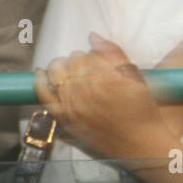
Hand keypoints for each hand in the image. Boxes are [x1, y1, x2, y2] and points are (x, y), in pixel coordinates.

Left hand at [35, 33, 171, 160]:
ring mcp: (73, 104)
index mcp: (107, 77)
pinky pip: (43, 94)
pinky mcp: (64, 118)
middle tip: (85, 67)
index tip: (97, 60)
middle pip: (72, 61)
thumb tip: (93, 36)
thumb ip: (115, 54)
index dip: (93, 55)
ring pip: (57, 72)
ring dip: (61, 66)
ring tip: (68, 69)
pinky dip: (39, 80)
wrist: (140, 146)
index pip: (89, 54)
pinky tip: (41, 73)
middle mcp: (87, 89)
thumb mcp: (136, 78)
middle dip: (78, 60)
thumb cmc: (143, 111)